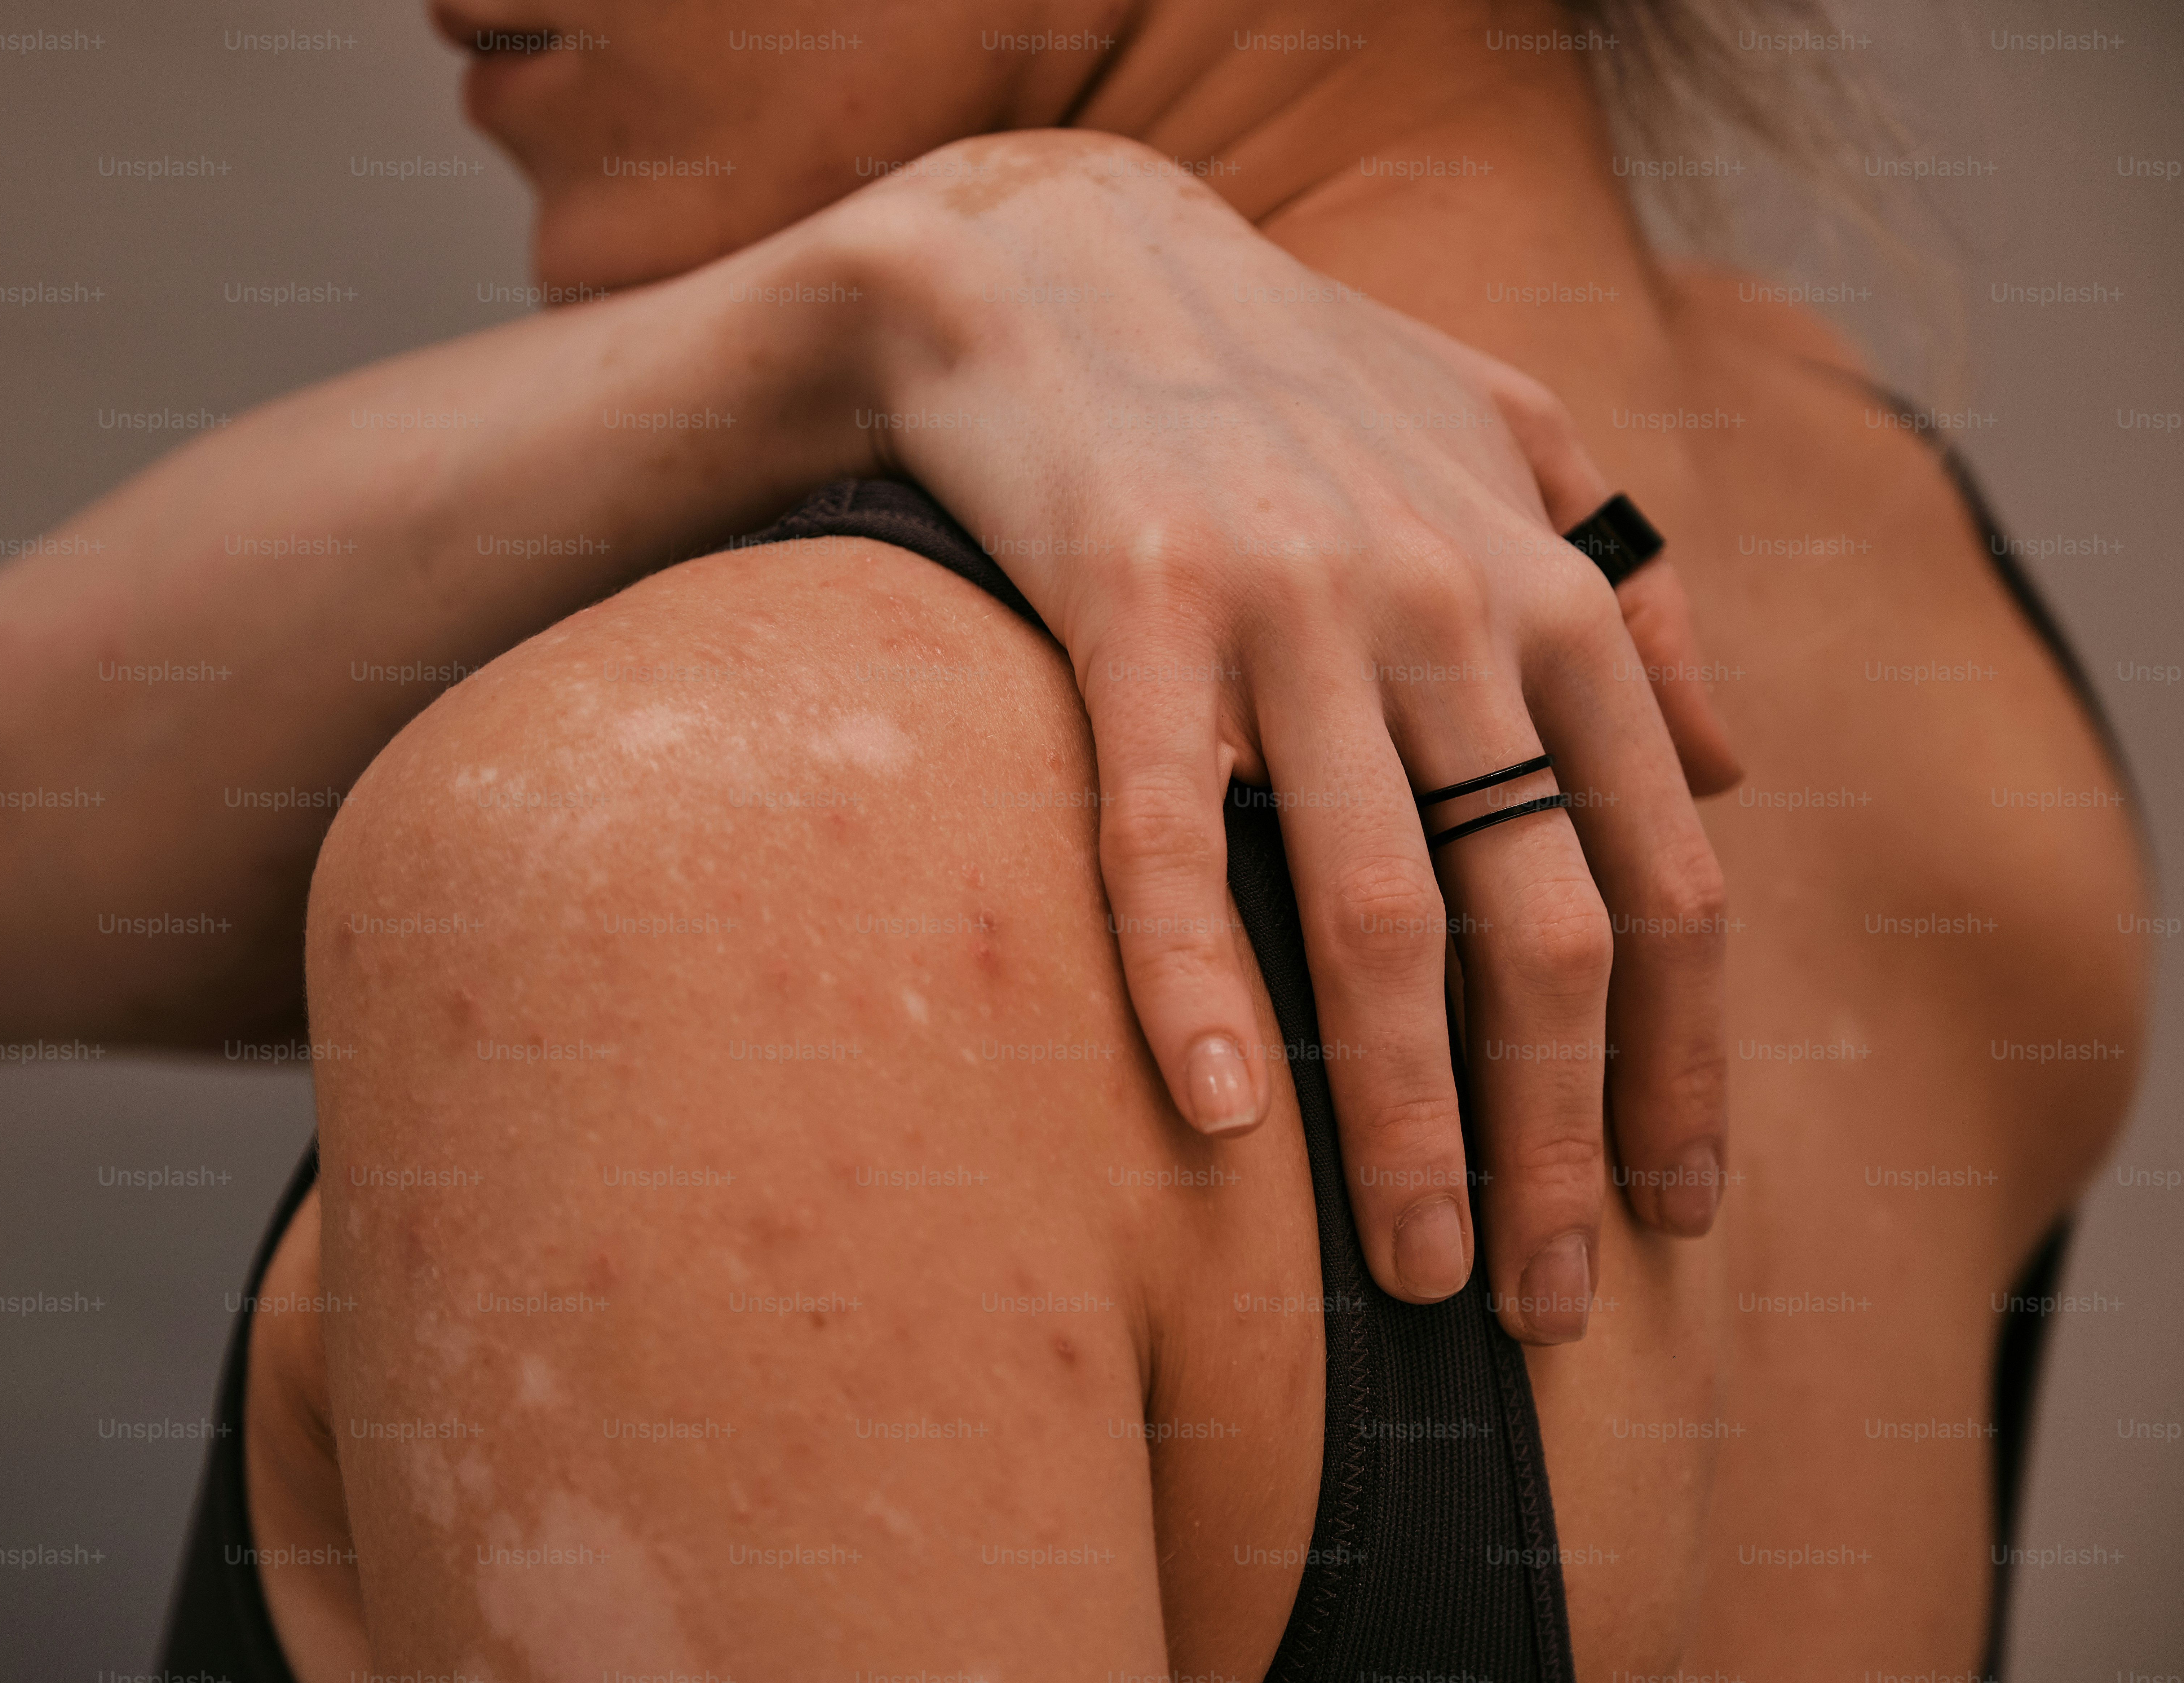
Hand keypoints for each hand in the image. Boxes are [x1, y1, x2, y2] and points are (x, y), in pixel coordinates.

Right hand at [837, 131, 1738, 1343]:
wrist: (1065, 268)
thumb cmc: (1288, 375)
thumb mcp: (1510, 439)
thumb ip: (1638, 590)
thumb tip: (1736, 761)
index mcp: (1551, 590)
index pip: (1665, 879)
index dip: (1685, 1065)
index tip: (1676, 1208)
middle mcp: (1448, 608)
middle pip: (1544, 932)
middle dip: (1563, 1140)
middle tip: (1542, 1300)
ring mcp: (1292, 613)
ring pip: (1377, 913)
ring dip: (1408, 1120)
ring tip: (1421, 1267)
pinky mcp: (1137, 610)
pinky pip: (1166, 831)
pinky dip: (1193, 981)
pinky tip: (1223, 1119)